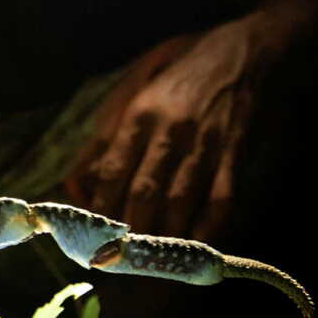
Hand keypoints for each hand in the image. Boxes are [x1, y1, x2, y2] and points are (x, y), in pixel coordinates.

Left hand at [65, 16, 282, 240]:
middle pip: (144, 191)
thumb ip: (102, 141)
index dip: (99, 208)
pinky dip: (207, 226)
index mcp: (139, 115)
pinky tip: (192, 248)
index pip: (113, 171)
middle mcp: (171, 130)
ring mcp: (207, 143)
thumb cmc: (175, 77)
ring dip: (162, 235)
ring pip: (180, 199)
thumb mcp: (131, 96)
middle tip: (113, 261)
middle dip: (127, 231)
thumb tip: (76, 184)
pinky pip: (221, 197)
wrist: (241, 53)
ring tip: (145, 264)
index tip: (88, 236)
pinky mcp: (235, 152)